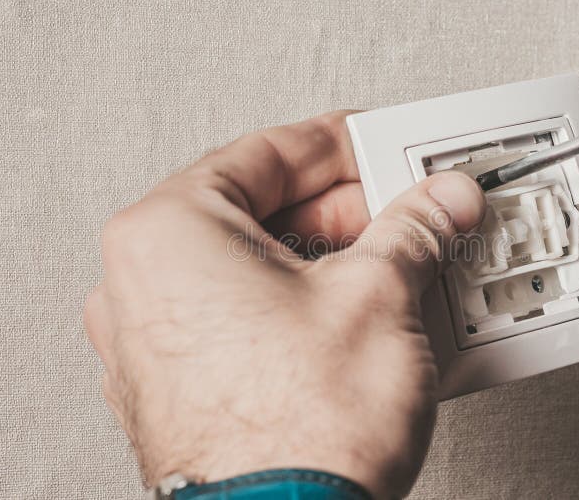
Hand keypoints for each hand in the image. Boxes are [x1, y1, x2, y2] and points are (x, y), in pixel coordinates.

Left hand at [83, 111, 485, 497]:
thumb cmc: (296, 434)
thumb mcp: (378, 297)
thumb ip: (412, 231)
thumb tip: (436, 203)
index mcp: (167, 233)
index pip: (267, 153)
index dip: (339, 144)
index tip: (380, 144)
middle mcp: (141, 286)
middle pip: (259, 212)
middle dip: (343, 209)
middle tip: (402, 209)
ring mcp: (156, 344)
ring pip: (253, 268)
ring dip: (326, 260)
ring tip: (391, 263)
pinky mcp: (184, 390)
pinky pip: (245, 318)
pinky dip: (300, 307)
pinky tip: (352, 315)